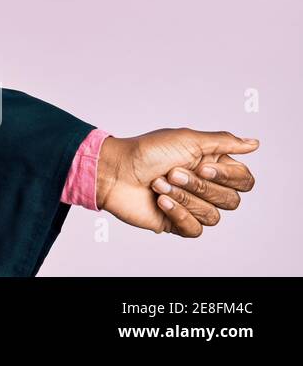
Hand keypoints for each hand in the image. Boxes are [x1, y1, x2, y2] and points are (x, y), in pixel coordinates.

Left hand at [96, 129, 257, 236]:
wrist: (114, 171)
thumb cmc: (146, 151)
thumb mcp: (186, 139)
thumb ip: (223, 142)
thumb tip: (254, 144)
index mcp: (211, 165)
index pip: (244, 181)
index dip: (228, 178)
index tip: (204, 167)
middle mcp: (205, 187)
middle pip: (231, 201)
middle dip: (200, 187)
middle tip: (172, 173)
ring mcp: (192, 206)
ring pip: (213, 216)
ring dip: (184, 198)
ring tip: (159, 184)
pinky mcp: (177, 223)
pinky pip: (196, 229)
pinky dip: (179, 214)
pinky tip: (161, 202)